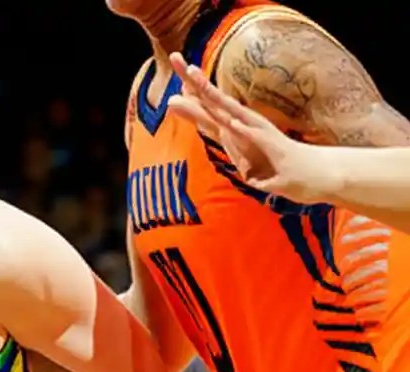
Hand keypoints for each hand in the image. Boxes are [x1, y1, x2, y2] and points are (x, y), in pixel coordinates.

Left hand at [168, 52, 338, 204]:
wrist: (322, 177)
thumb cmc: (285, 170)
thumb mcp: (253, 166)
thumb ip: (239, 157)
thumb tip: (231, 151)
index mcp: (243, 130)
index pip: (214, 110)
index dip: (197, 93)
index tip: (178, 73)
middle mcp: (253, 127)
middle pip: (223, 105)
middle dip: (203, 87)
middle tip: (184, 66)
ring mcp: (266, 137)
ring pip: (239, 116)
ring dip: (221, 103)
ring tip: (201, 87)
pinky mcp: (279, 152)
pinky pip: (259, 140)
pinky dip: (246, 132)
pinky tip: (233, 123)